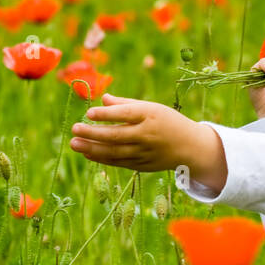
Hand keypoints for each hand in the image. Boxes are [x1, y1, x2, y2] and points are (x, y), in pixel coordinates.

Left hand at [70, 94, 225, 189]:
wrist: (190, 147)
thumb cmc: (168, 122)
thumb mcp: (151, 108)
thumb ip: (126, 105)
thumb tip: (102, 100)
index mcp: (150, 115)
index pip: (125, 114)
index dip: (106, 114)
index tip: (89, 113)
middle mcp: (146, 134)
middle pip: (116, 135)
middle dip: (93, 133)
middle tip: (74, 129)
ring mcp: (144, 152)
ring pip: (114, 151)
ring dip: (92, 148)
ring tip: (74, 144)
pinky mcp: (142, 165)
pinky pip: (118, 162)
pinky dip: (102, 158)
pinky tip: (88, 153)